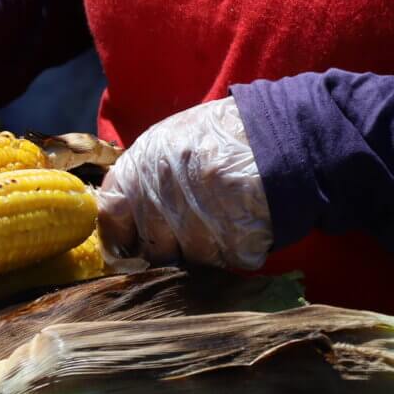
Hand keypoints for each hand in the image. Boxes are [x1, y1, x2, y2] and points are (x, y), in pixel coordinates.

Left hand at [97, 97, 272, 269]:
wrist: (281, 132)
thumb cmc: (217, 138)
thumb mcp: (167, 143)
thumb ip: (137, 179)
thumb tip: (114, 225)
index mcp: (143, 163)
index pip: (111, 216)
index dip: (119, 238)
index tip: (130, 247)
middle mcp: (167, 187)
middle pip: (153, 248)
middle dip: (168, 249)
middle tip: (189, 232)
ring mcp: (204, 212)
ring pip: (191, 260)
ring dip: (205, 250)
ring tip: (221, 221)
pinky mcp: (239, 232)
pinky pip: (227, 261)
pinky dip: (234, 251)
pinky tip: (242, 224)